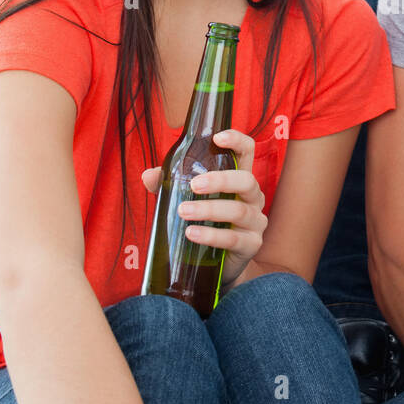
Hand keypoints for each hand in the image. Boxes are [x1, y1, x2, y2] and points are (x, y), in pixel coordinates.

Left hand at [141, 129, 267, 288]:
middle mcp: (253, 198)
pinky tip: (191, 234)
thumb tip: (149, 176)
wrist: (217, 264)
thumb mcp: (187, 199)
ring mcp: (255, 222)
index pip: (247, 152)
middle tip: (193, 186)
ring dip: (209, 210)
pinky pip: (233, 239)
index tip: (217, 138)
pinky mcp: (251, 245)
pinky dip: (210, 236)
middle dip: (220, 180)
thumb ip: (169, 186)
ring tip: (183, 212)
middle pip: (247, 180)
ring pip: (238, 210)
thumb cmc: (206, 223)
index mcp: (240, 180)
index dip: (237, 141)